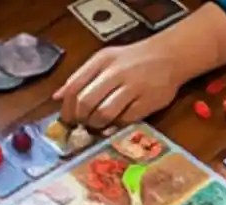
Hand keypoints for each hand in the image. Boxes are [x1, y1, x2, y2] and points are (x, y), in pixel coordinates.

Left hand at [54, 40, 187, 128]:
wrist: (169, 56)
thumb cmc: (133, 60)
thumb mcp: (105, 61)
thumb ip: (81, 77)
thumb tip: (56, 97)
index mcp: (102, 61)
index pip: (74, 86)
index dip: (67, 107)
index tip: (67, 118)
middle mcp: (116, 72)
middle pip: (86, 102)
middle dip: (80, 118)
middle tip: (82, 124)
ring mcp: (133, 87)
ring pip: (104, 113)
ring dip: (96, 125)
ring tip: (97, 125)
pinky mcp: (147, 102)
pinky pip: (124, 120)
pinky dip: (115, 126)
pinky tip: (114, 124)